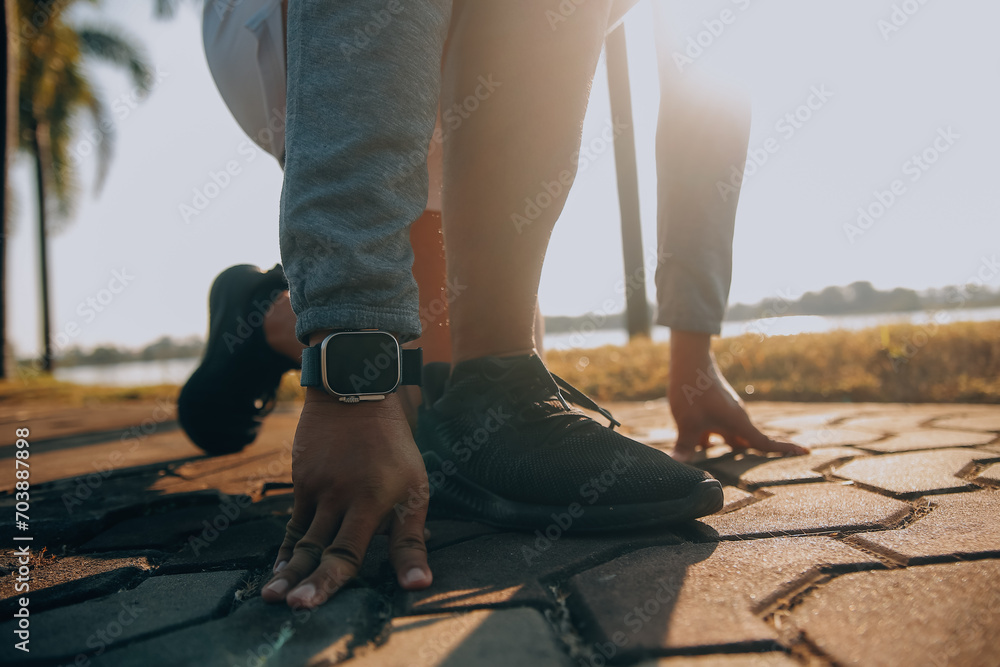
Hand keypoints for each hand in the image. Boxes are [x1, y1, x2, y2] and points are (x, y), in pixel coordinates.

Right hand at [261, 388, 431, 607]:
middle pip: (330, 548)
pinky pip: (294, 525)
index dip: (381, 570)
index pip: (369, 544)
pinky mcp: (302, 483)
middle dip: (317, 580)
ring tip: (275, 599)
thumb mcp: (413, 486)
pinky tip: (278, 571)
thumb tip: (417, 581)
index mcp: (378, 498)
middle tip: (300, 606)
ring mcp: (321, 489)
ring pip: (305, 541)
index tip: (391, 591)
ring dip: (290, 572)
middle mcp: (347, 497)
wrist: (354, 394)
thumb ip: (410, 535)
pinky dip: (287, 550)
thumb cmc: (392, 448)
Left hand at [668, 330, 807, 462]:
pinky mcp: (715, 408)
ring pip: (732, 436)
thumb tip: (679, 465)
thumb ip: (685, 446)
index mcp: (738, 423)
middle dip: (756, 456)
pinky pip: (719, 429)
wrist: (688, 361)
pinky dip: (715, 440)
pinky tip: (701, 447)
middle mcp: (737, 418)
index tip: (806, 452)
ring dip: (730, 449)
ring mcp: (726, 412)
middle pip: (750, 443)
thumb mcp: (687, 422)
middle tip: (767, 472)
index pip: (765, 443)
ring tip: (727, 466)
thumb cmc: (692, 390)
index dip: (784, 449)